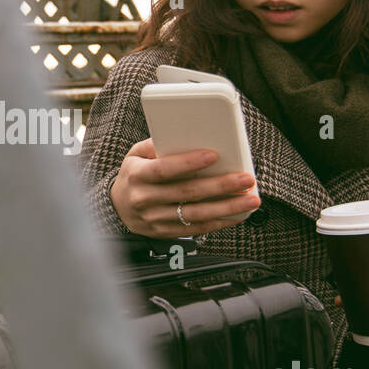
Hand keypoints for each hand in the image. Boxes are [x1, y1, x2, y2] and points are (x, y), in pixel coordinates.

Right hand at [110, 138, 260, 237]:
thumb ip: (157, 145)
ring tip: (250, 199)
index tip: (214, 155)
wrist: (117, 207)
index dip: (188, 163)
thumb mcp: (136, 155)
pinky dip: (220, 222)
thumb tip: (186, 136)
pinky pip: (196, 229)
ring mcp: (155, 219)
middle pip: (187, 193)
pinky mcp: (165, 232)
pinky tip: (238, 214)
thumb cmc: (134, 174)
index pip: (164, 170)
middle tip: (245, 179)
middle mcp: (145, 199)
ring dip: (227, 208)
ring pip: (196, 215)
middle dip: (220, 186)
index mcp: (137, 176)